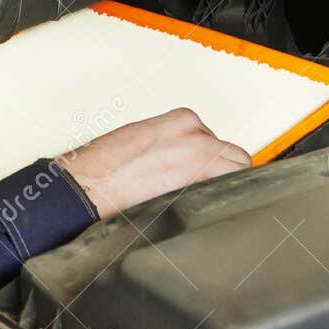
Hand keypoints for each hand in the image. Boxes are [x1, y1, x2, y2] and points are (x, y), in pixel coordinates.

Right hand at [55, 107, 250, 218]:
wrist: (90, 185)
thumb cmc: (104, 167)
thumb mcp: (141, 140)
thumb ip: (170, 145)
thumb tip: (181, 163)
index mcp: (182, 120)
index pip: (214, 138)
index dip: (208, 159)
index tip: (196, 172)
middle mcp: (196, 133)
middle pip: (232, 153)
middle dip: (221, 170)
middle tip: (201, 187)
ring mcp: (202, 156)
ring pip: (238, 169)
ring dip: (224, 183)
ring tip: (200, 198)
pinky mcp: (201, 181)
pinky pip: (230, 190)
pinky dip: (222, 200)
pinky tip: (205, 208)